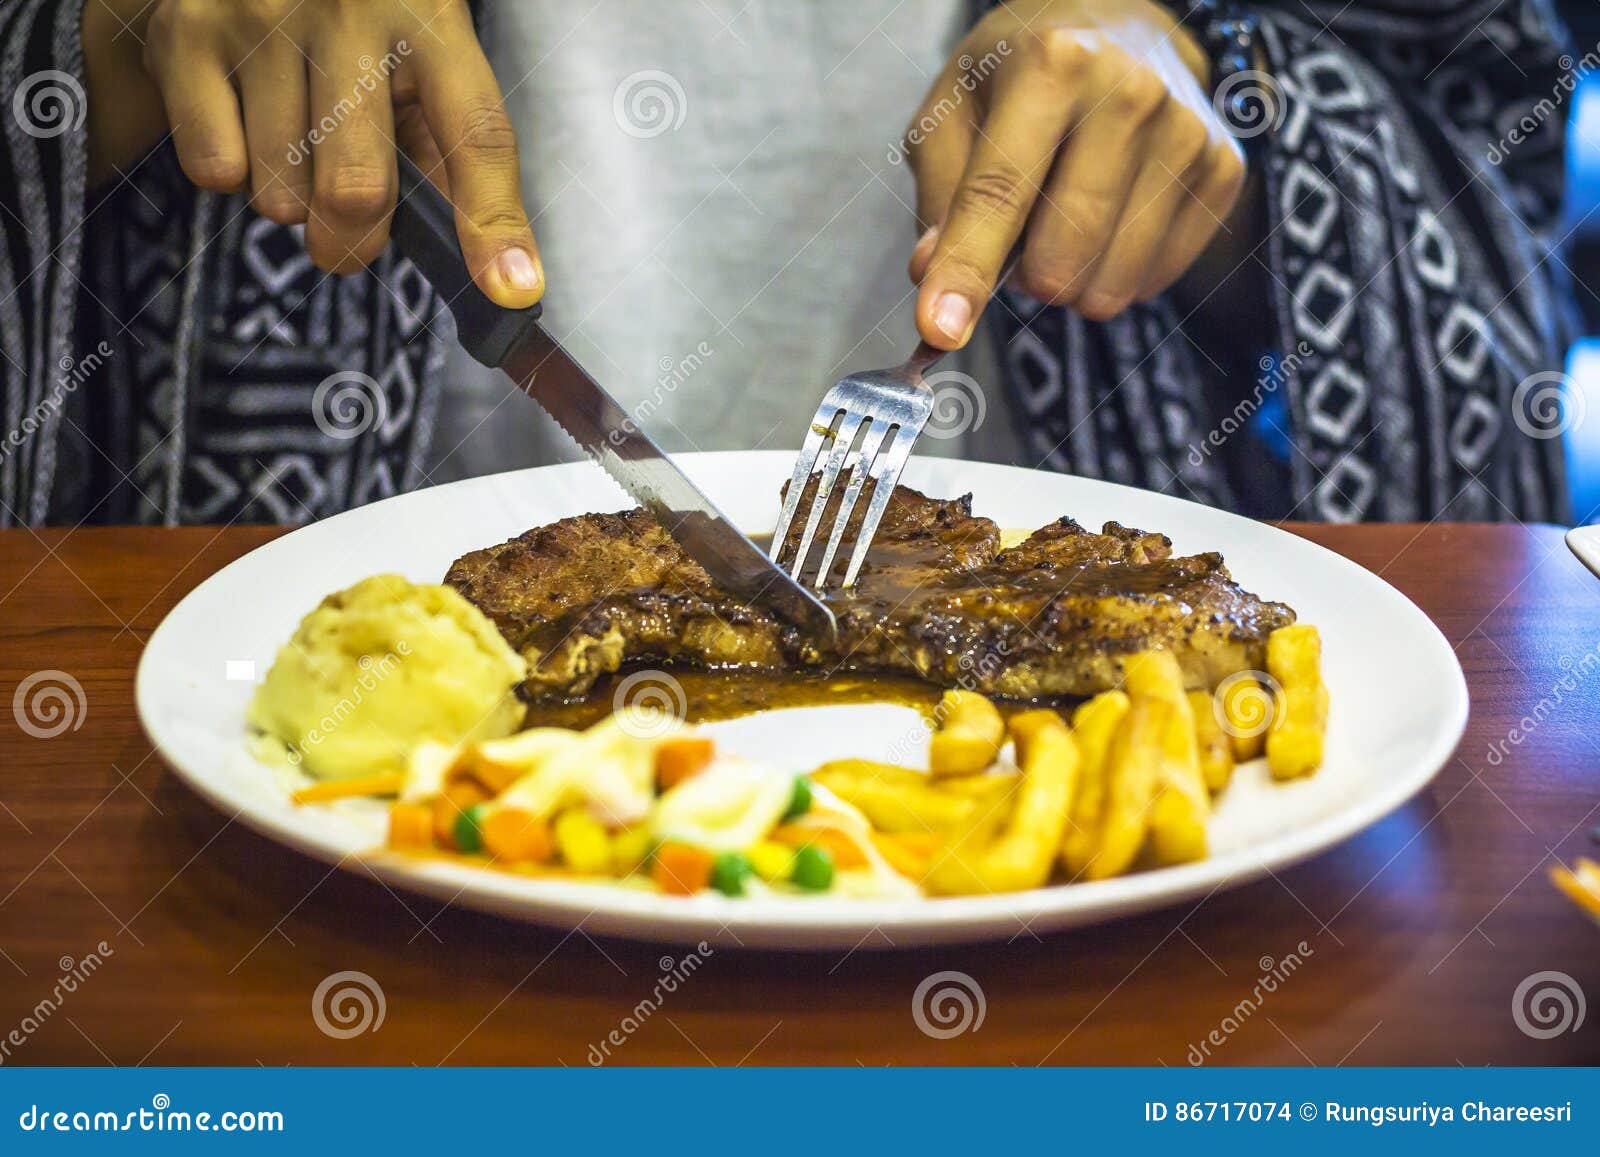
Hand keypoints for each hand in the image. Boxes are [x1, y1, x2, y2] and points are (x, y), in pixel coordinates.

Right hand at [140, 0, 541, 305]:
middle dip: (355, 243)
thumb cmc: (357, 24)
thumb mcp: (421, 59)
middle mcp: (348, 10)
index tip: (507, 292)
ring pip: (280, 194)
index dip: (492, 223)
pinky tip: (241, 119)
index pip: (475, 133)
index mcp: (430, 20)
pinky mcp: (187, 33)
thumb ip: (453, 156)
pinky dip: (230, 172)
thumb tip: (498, 272)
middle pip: (357, 189)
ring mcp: (262, 16)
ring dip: (288, 200)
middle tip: (349, 230)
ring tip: (291, 141)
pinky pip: (214, 170)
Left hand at [905, 0, 1245, 346]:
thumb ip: (940, 198)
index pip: (999, 194)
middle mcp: (1131, 92)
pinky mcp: (1222, 170)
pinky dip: (1118, 273)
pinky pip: (1153, 281)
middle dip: (1026, 276)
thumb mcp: (953, 113)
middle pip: (1062, 256)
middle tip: (1022, 235)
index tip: (940, 329)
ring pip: (1111, 284)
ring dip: (1073, 281)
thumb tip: (932, 277)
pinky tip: (1113, 220)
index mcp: (1051, 65)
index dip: (966, 271)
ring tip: (1066, 221)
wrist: (1120, 28)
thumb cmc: (1021, 77)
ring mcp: (1187, 133)